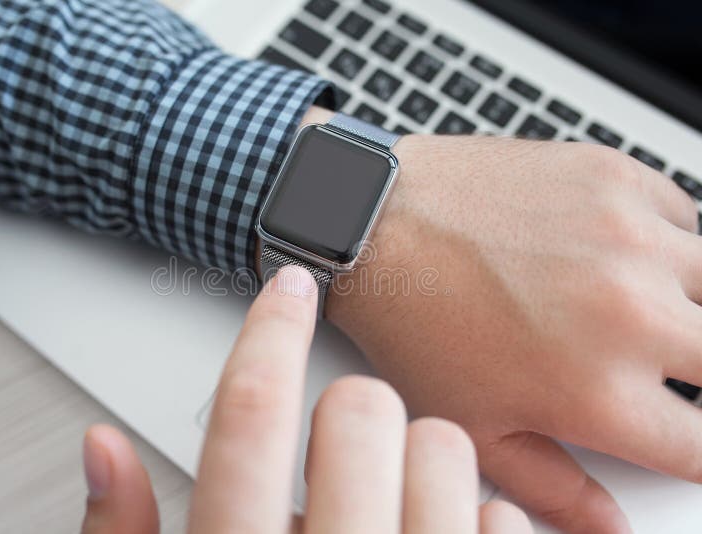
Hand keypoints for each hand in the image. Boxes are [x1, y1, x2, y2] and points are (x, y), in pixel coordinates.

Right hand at [80, 266, 530, 532]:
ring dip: (416, 459)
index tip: (290, 287)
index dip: (267, 332)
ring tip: (387, 506)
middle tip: (338, 450)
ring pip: (445, 445)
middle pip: (361, 409)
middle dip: (348, 415)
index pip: (247, 416)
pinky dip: (471, 519)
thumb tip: (101, 446)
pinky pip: (502, 518)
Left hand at [325, 130, 701, 532]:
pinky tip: (624, 255)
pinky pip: (686, 216)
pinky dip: (669, 243)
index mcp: (599, 394)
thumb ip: (552, 485)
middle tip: (652, 368)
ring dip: (691, 307)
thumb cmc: (411, 322)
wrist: (374, 225)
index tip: (680, 435)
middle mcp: (631, 315)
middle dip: (698, 376)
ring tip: (638, 310)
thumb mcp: (471, 427)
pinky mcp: (616, 178)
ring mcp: (631, 238)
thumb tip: (608, 526)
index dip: (696, 450)